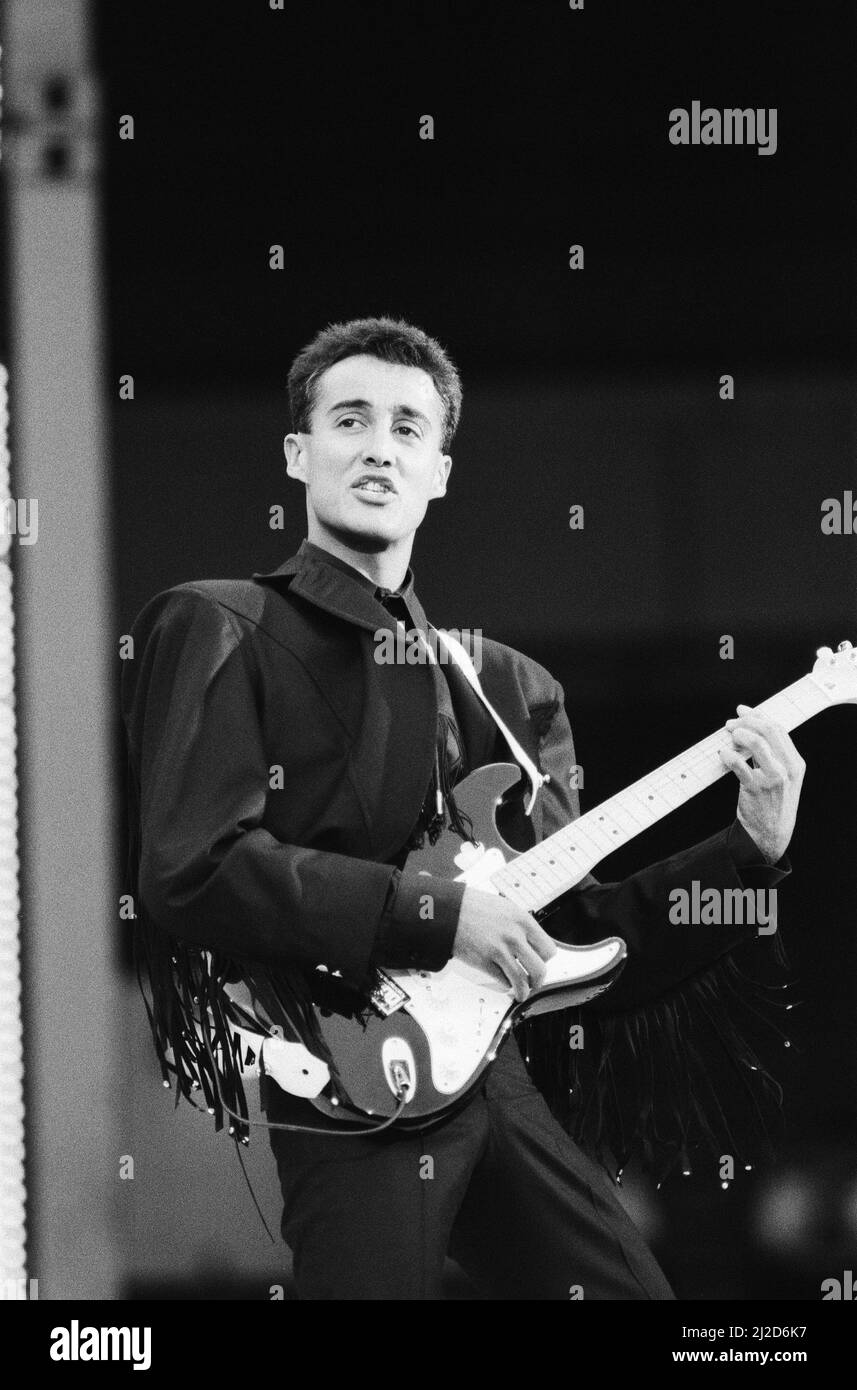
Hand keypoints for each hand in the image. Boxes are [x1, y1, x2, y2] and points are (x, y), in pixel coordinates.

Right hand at [453, 885, 557, 1000]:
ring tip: (521, 992)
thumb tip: (533, 942)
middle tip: (535, 981)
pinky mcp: (484, 962)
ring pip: (522, 981)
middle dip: (539, 979)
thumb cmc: (474, 907)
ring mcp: (499, 951)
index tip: (541, 961)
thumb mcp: (506, 908)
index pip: (548, 949)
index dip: (545, 958)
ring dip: (524, 990)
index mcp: (522, 921)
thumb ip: (521, 926)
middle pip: (540, 969)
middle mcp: (514, 936)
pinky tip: (505, 982)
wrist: (450, 911)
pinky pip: (503, 981)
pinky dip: (506, 984)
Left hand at [719, 705, 805, 862]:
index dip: (758, 716)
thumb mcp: (780, 777)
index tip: (742, 711)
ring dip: (741, 734)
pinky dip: (730, 756)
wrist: (770, 833)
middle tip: (731, 723)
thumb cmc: (771, 801)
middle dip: (748, 721)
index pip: (779, 730)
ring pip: (758, 744)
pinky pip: (740, 766)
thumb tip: (750, 727)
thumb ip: (771, 755)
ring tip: (729, 734)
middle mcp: (787, 770)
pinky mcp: (756, 789)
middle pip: (770, 732)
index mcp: (795, 764)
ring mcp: (773, 780)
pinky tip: (723, 754)